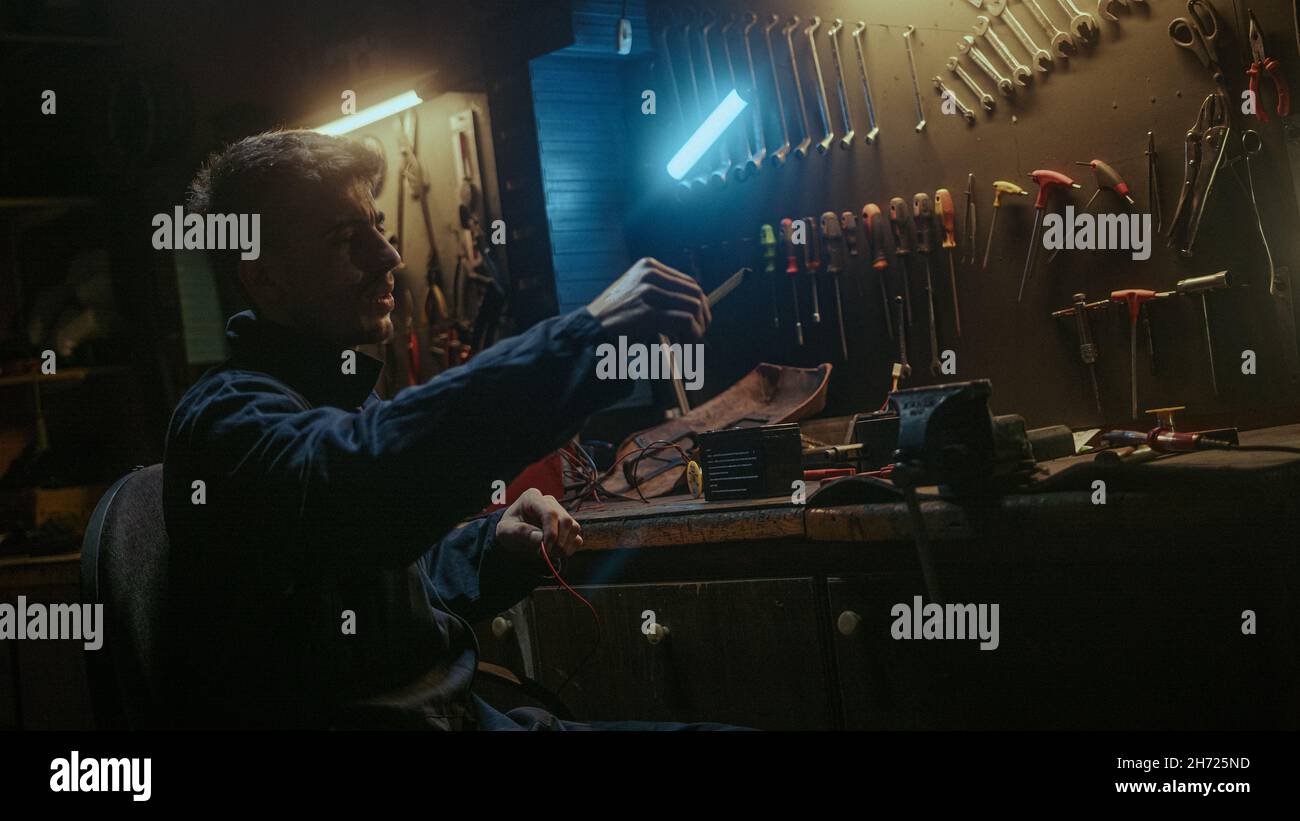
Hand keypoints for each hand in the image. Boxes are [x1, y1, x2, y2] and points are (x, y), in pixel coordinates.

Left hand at [495, 488, 582, 565]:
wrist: (513, 534)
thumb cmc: (508, 529)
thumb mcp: (506, 531)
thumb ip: (521, 533)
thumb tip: (540, 538)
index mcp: (532, 498)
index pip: (550, 513)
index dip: (551, 533)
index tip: (544, 549)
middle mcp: (549, 502)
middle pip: (565, 520)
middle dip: (558, 542)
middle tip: (544, 554)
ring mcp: (560, 512)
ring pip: (574, 528)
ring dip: (564, 546)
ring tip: (548, 553)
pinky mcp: (567, 526)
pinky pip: (577, 537)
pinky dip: (569, 548)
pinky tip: (555, 552)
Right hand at [585, 257, 711, 341]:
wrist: (590, 328)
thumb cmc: (615, 316)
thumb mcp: (639, 293)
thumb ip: (663, 293)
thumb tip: (696, 306)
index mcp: (649, 266)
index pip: (689, 282)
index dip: (700, 303)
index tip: (701, 321)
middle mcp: (650, 273)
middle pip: (694, 292)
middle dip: (702, 316)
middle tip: (700, 335)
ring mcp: (648, 291)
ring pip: (692, 306)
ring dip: (698, 328)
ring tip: (692, 343)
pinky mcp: (648, 311)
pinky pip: (683, 321)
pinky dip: (691, 335)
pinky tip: (687, 345)